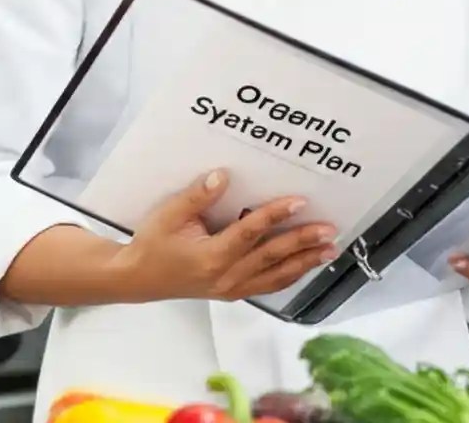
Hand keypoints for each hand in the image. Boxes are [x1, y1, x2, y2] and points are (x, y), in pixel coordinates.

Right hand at [111, 169, 337, 302]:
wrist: (139, 278)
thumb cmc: (153, 243)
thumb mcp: (168, 216)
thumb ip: (197, 196)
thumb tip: (222, 176)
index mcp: (211, 256)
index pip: (250, 232)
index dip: (276, 215)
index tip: (300, 201)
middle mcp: (226, 276)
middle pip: (271, 256)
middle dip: (302, 242)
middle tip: (329, 230)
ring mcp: (232, 288)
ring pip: (275, 275)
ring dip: (304, 262)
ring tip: (329, 250)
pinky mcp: (234, 292)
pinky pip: (268, 285)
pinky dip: (290, 275)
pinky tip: (306, 265)